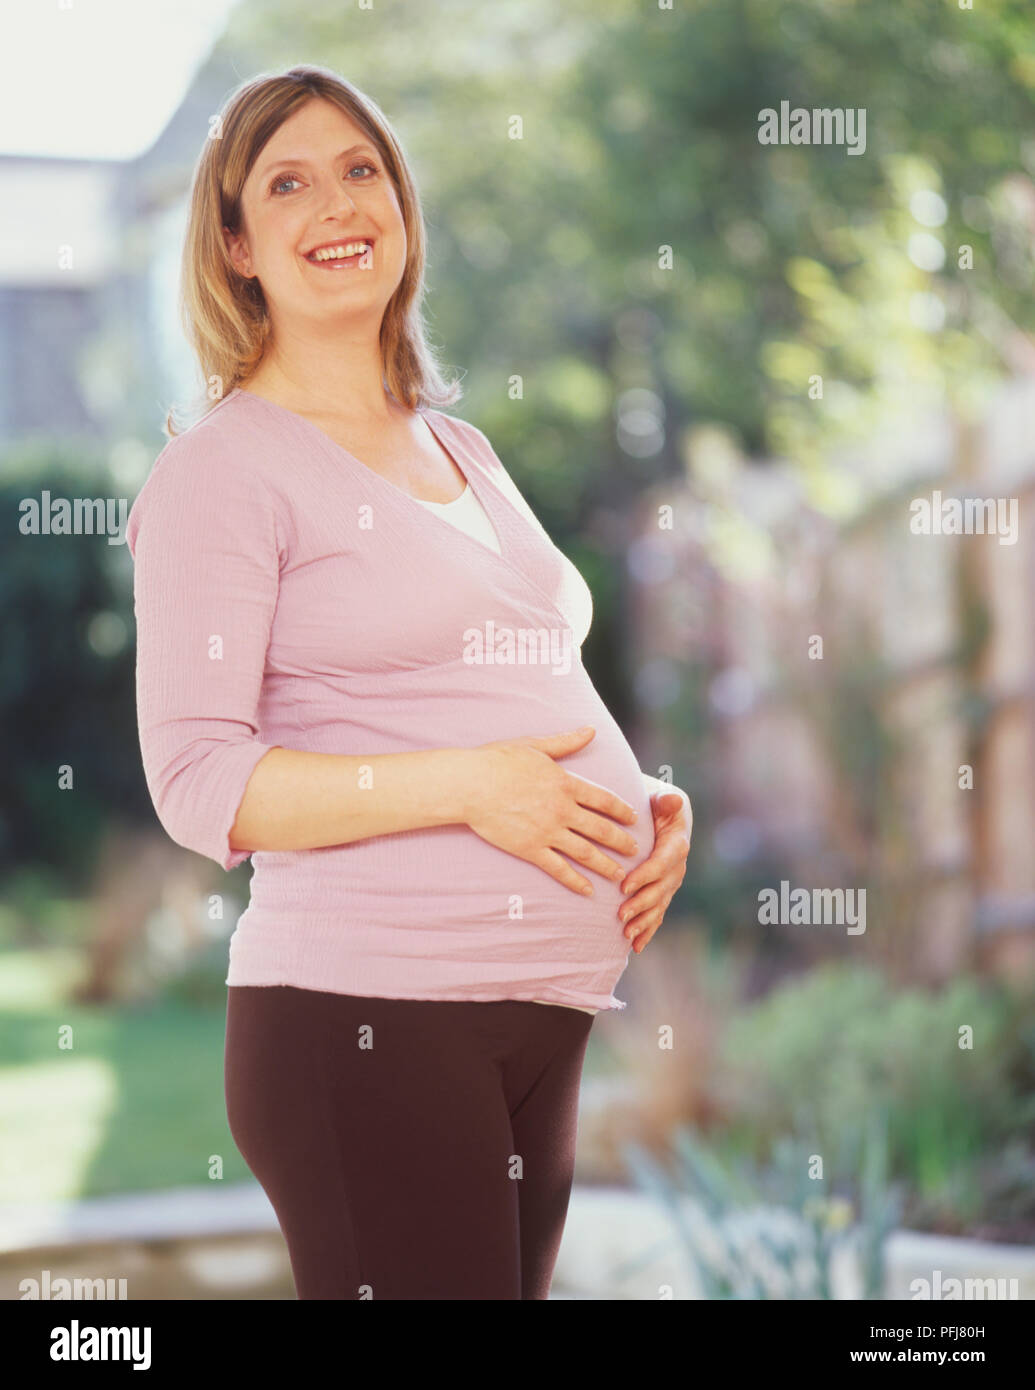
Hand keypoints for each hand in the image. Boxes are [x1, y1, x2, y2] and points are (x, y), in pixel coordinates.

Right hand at [465, 725, 639, 895]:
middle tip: (637, 850)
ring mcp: (548, 831)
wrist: (471, 784)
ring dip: (606, 865)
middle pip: (601, 829)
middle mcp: (562, 810)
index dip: (622, 811)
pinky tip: (588, 890)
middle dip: (622, 841)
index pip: (604, 800)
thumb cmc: (498, 760)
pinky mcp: (531, 849)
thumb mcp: (535, 746)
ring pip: (585, 852)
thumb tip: (591, 730)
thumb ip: (566, 742)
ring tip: (621, 874)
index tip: (634, 819)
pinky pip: (559, 868)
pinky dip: (575, 881)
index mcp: (566, 784)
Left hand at [618, 788, 691, 952]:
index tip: (624, 886)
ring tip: (625, 934)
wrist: (660, 816)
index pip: (662, 863)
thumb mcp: (661, 797)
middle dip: (641, 904)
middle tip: (620, 915)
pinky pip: (657, 914)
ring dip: (643, 921)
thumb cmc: (655, 804)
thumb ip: (665, 800)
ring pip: (659, 906)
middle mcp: (677, 867)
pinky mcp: (662, 892)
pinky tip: (635, 946)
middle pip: (660, 889)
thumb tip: (670, 799)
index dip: (645, 876)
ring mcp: (670, 882)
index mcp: (676, 844)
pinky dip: (648, 930)